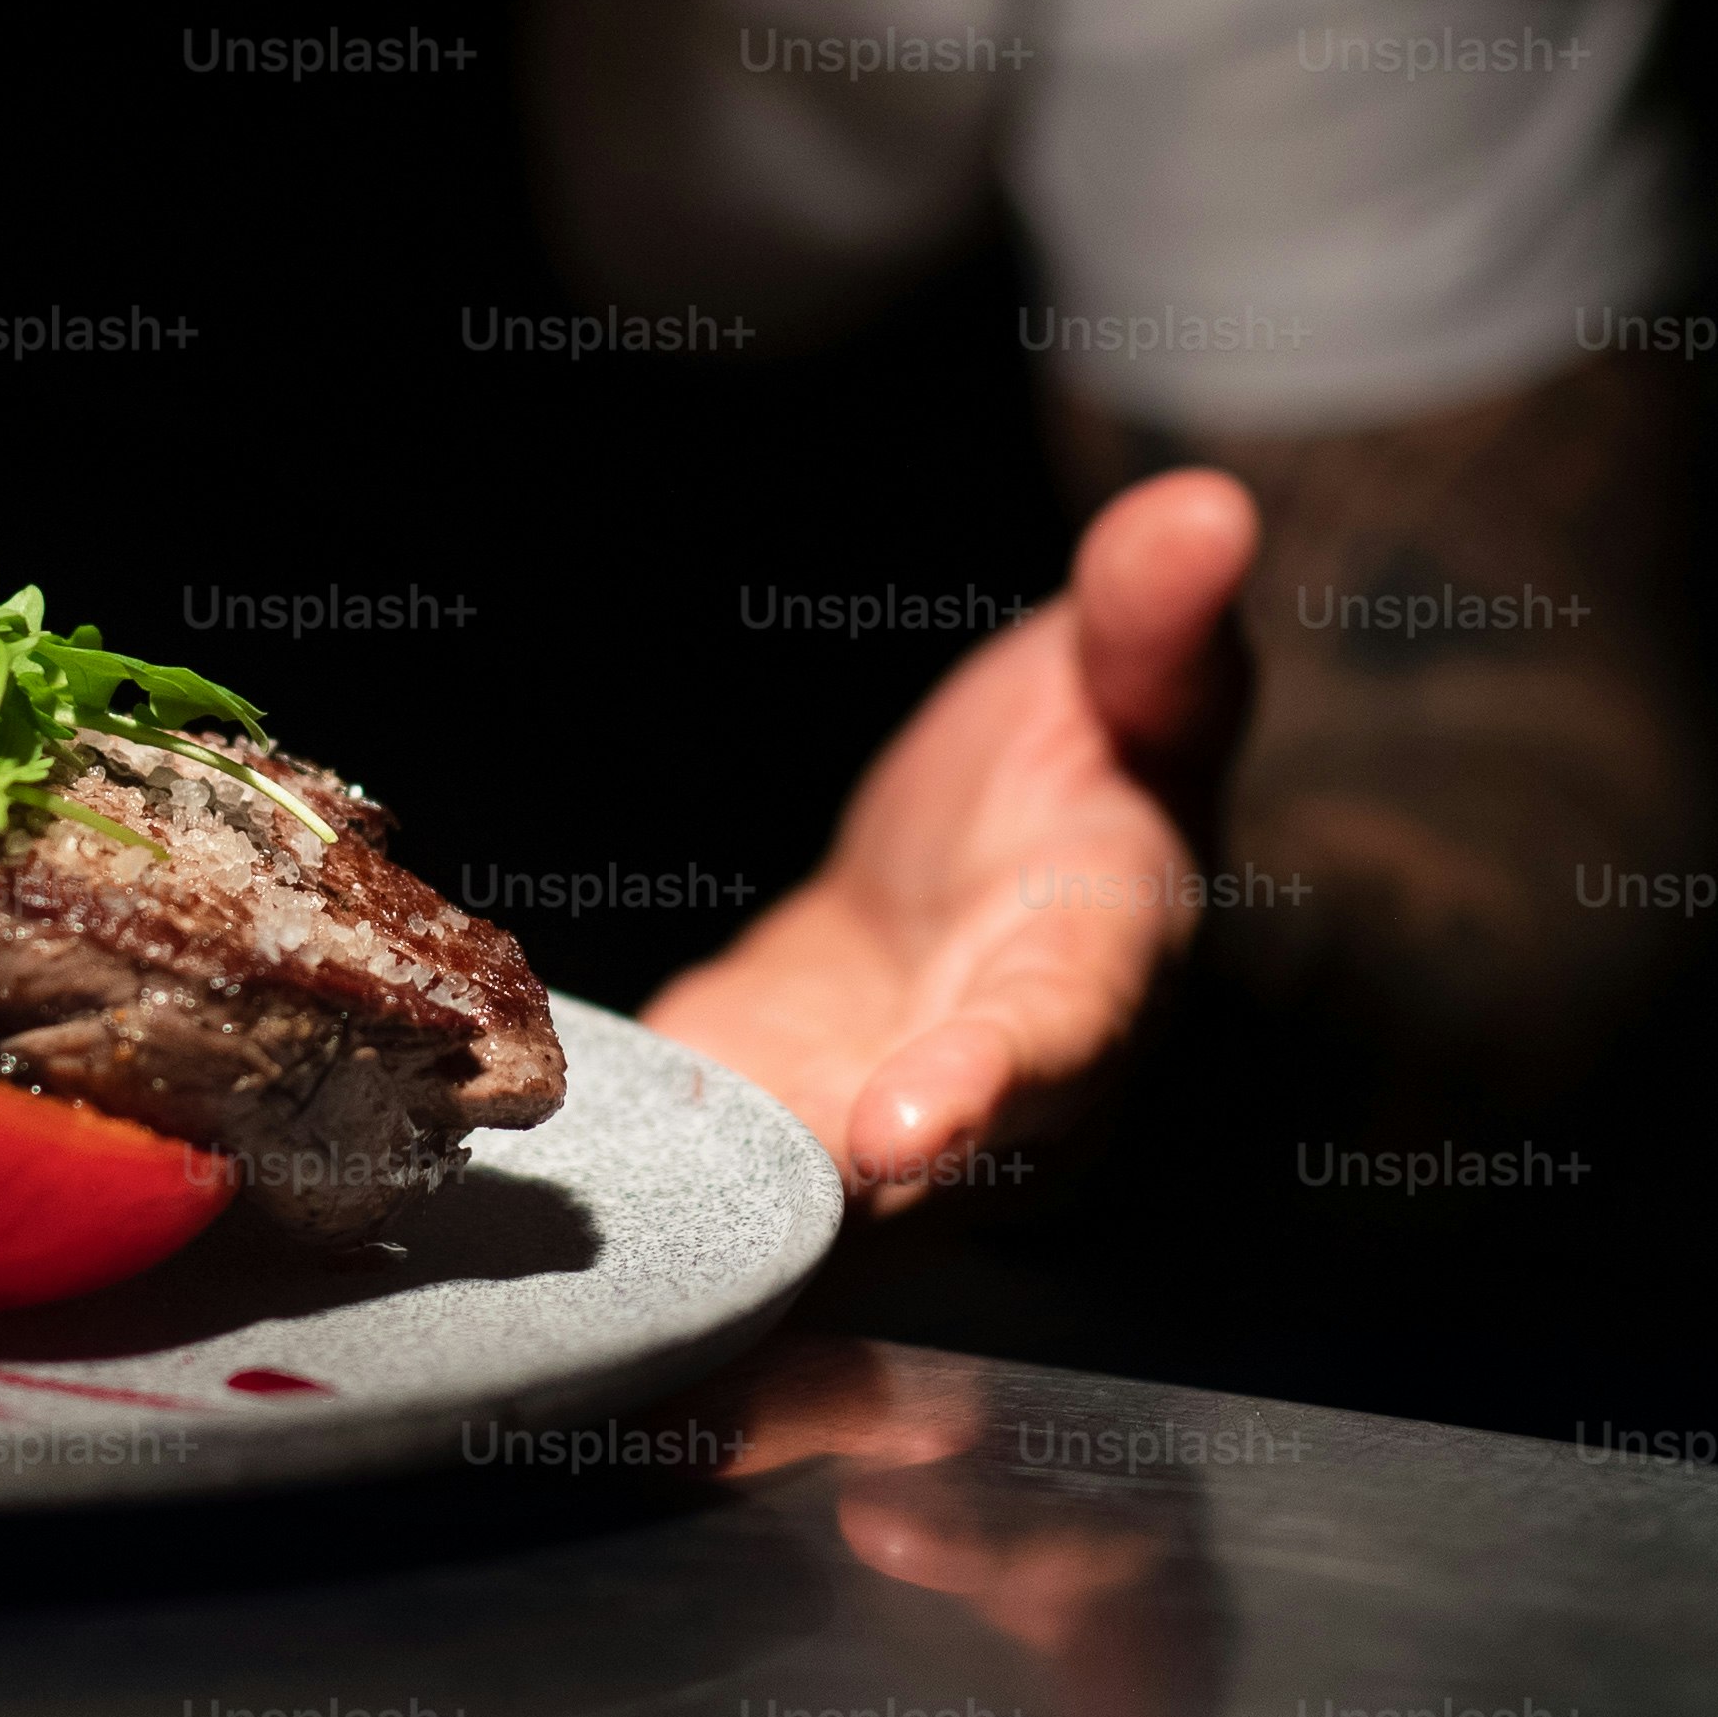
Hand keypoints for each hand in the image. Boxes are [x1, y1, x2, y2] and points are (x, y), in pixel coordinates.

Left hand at [643, 469, 1254, 1211]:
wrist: (986, 864)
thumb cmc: (1083, 768)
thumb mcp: (1130, 676)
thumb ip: (1152, 619)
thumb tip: (1206, 513)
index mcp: (1097, 970)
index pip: (1055, 1039)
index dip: (985, 1087)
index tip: (899, 1131)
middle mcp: (997, 1102)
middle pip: (906, 1178)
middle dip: (804, 1190)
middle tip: (691, 1203)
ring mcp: (871, 1133)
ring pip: (784, 1197)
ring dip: (689, 1200)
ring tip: (579, 1197)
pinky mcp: (762, 1128)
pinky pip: (694, 1165)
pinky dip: (618, 1162)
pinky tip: (512, 1142)